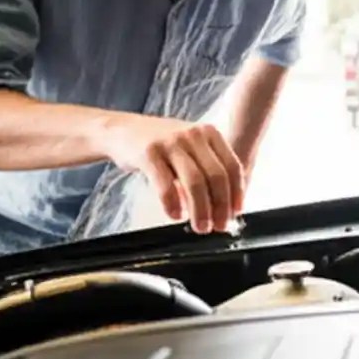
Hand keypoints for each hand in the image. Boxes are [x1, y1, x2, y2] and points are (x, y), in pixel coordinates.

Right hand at [102, 115, 244, 233]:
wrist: (121, 131)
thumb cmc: (162, 146)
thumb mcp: (190, 147)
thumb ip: (208, 168)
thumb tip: (226, 205)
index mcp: (210, 132)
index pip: (233, 166)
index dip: (237, 193)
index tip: (235, 213)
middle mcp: (193, 134)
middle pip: (217, 176)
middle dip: (220, 206)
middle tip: (218, 226)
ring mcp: (171, 142)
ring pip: (195, 182)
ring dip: (201, 210)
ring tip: (200, 226)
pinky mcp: (149, 153)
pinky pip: (166, 185)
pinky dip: (173, 205)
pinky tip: (176, 215)